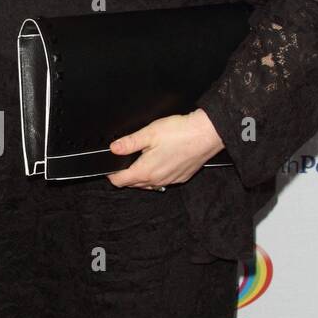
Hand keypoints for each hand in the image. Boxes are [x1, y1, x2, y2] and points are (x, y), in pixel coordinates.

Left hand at [105, 110, 224, 189]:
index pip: (120, 181)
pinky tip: (159, 163)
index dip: (111, 175)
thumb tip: (114, 148)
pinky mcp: (180, 178)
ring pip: (148, 184)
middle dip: (125, 175)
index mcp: (146, 171)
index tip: (110, 168)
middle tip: (125, 161)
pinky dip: (156, 175)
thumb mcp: (149, 133)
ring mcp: (169, 181)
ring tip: (141, 161)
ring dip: (141, 176)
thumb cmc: (181, 133)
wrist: (207, 134)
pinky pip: (162, 182)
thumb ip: (129, 143)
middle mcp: (157, 180)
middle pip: (133, 184)